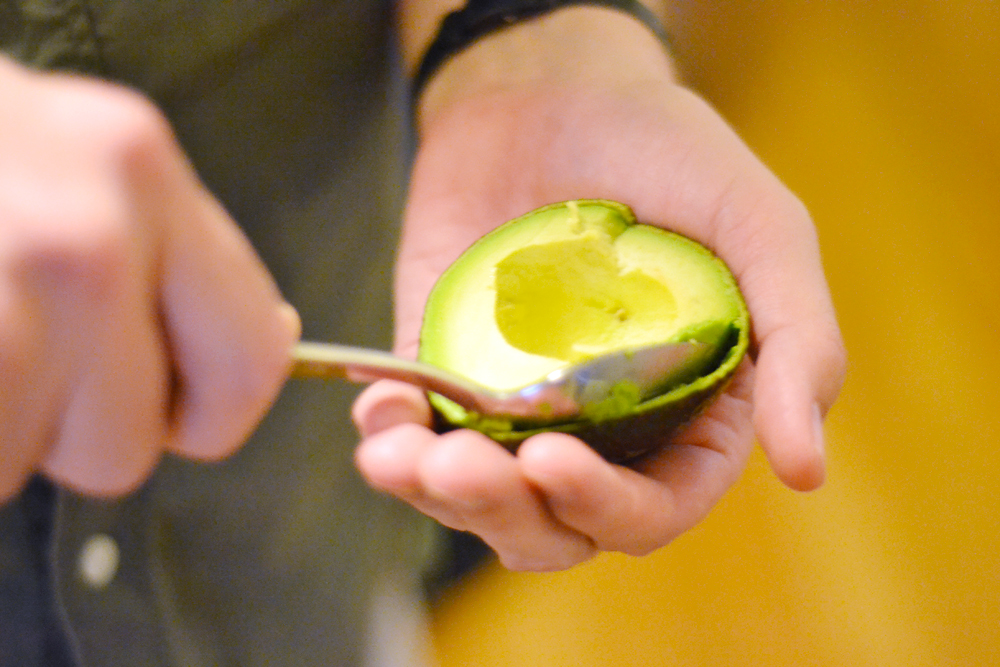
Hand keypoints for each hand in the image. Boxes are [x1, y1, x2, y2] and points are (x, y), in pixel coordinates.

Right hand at [0, 57, 298, 501]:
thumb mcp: (80, 162)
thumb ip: (174, 257)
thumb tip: (264, 340)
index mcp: (138, 171)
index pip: (251, 362)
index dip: (209, 413)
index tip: (171, 410)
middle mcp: (80, 233)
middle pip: (128, 446)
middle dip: (67, 427)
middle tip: (10, 345)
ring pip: (27, 467)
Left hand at [353, 7, 845, 570]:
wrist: (558, 87)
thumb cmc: (671, 154)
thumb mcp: (761, 230)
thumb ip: (799, 342)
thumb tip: (807, 469)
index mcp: (683, 414)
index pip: (652, 507)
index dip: (605, 508)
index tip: (553, 462)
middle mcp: (598, 425)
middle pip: (553, 524)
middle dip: (504, 513)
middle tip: (461, 467)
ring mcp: (514, 400)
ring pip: (474, 496)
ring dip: (433, 493)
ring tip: (397, 456)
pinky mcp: (445, 365)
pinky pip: (414, 426)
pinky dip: (389, 434)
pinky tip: (378, 415)